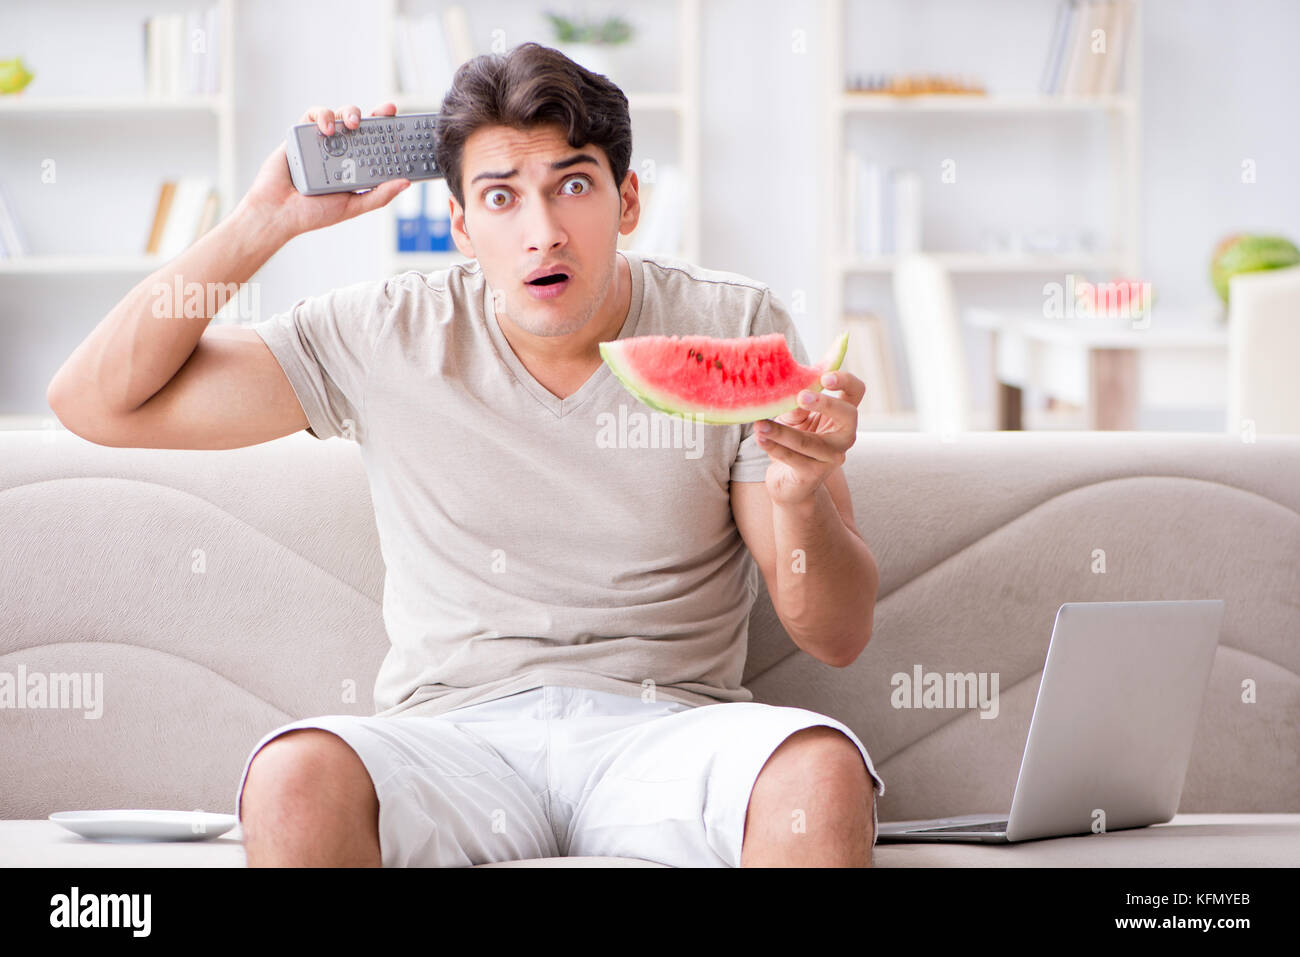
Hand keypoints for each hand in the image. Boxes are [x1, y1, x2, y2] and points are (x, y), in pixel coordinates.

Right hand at [237, 102, 410, 241]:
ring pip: (339, 115)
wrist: (278, 211)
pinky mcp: (301, 134)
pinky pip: (313, 115)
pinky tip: (327, 128)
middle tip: (386, 112)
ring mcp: (320, 142)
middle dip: (375, 115)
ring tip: (352, 124)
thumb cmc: (313, 214)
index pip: (375, 146)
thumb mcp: (353, 206)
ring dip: (349, 112)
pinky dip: (322, 115)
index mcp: (353, 167)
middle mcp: (339, 152)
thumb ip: (379, 195)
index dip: (387, 133)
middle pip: (360, 125)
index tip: (401, 123)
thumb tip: (405, 182)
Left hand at [754, 370, 862, 507]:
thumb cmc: (792, 442)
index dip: (845, 381)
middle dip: (826, 403)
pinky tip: (760, 438)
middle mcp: (844, 436)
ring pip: (809, 442)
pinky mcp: (814, 474)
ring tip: (760, 424)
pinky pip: (793, 458)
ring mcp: (832, 457)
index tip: (824, 377)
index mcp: (841, 416)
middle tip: (801, 396)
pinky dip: (774, 447)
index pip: (856, 391)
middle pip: (848, 414)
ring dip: (782, 432)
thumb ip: (796, 406)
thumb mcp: (794, 418)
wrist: (787, 482)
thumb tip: (792, 394)